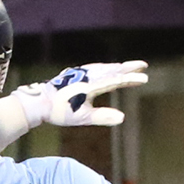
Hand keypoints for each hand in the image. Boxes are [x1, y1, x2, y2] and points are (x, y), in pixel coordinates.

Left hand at [20, 61, 149, 128]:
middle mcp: (86, 76)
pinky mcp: (75, 73)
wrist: (39, 102)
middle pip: (111, 69)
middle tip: (143, 65)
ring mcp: (80, 73)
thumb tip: (122, 118)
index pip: (115, 80)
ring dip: (118, 66)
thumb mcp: (82, 118)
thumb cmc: (60, 112)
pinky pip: (95, 67)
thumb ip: (102, 117)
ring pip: (104, 67)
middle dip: (128, 67)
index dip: (130, 79)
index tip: (144, 78)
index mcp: (90, 86)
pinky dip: (106, 67)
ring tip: (130, 66)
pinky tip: (108, 69)